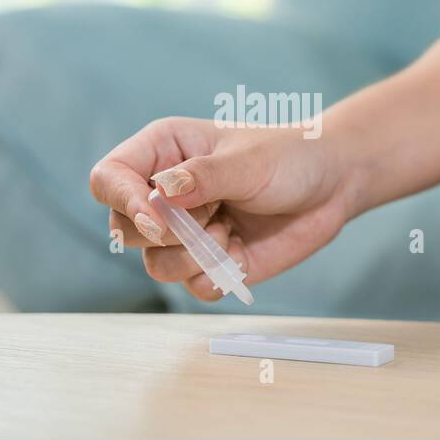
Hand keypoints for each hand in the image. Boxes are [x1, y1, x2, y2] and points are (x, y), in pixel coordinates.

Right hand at [89, 117, 352, 301]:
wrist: (331, 185)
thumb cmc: (288, 157)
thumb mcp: (247, 161)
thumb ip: (201, 178)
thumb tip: (159, 196)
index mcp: (161, 152)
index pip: (109, 179)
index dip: (123, 202)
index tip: (158, 221)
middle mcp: (163, 194)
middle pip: (124, 229)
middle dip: (167, 233)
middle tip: (213, 214)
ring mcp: (184, 231)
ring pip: (155, 265)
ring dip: (194, 257)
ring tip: (230, 231)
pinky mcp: (207, 262)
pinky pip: (190, 286)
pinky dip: (215, 276)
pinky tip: (241, 251)